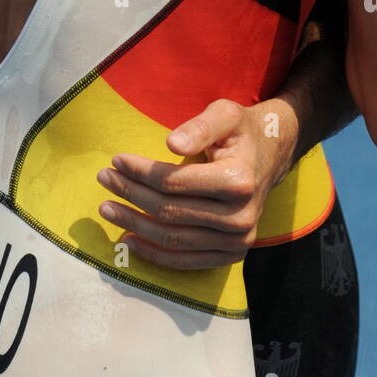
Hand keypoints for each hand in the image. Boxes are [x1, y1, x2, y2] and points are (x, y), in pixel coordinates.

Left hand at [95, 97, 296, 270]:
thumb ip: (199, 127)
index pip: (174, 182)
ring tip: (107, 208)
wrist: (271, 156)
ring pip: (173, 239)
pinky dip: (155, 254)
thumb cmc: (241, 131)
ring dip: (134, 224)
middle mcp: (241, 216)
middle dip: (131, 195)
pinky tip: (129, 240)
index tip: (116, 160)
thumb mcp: (224, 114)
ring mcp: (238, 241)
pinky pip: (186, 262)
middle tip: (104, 179)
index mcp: (239, 180)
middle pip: (169, 211)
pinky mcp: (232, 255)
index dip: (140, 172)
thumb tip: (171, 144)